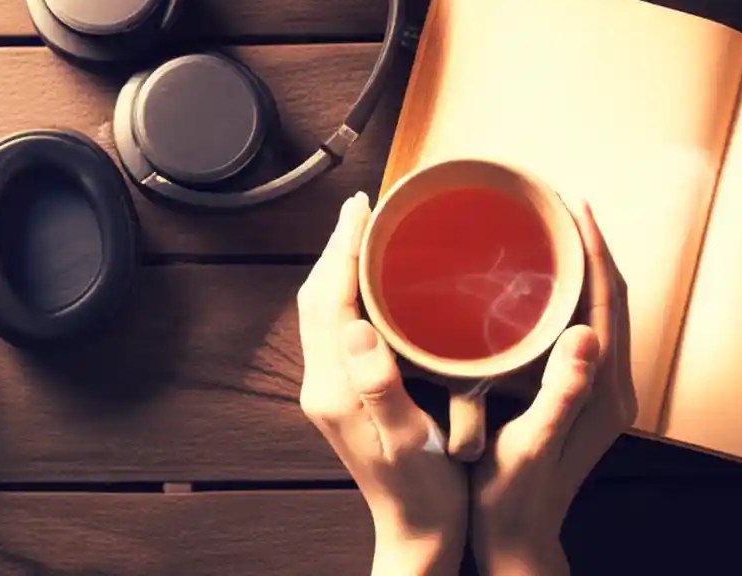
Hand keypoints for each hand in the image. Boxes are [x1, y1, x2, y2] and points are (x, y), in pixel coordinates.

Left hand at [297, 192, 467, 575]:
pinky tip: (370, 285)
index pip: (329, 301)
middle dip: (336, 248)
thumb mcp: (410, 441)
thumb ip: (381, 385)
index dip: (343, 251)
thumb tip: (355, 327)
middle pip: (317, 298)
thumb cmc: (424, 491)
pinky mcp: (339, 394)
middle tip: (363, 208)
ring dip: (338, 267)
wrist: (415, 533)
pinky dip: (346, 292)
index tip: (362, 210)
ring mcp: (327, 390)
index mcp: (335, 389)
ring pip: (321, 311)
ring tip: (364, 232)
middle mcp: (321, 384)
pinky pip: (333, 327)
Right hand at [471, 201, 637, 575]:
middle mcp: (610, 383)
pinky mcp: (578, 391)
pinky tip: (535, 281)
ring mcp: (596, 387)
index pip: (610, 301)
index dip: (595, 249)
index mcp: (604, 390)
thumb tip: (584, 333)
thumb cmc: (515, 496)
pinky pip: (579, 325)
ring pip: (597, 307)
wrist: (516, 536)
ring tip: (547, 229)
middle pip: (610, 296)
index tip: (572, 206)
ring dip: (579, 265)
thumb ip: (561, 393)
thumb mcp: (533, 445)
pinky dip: (565, 292)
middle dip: (589, 246)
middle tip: (554, 204)